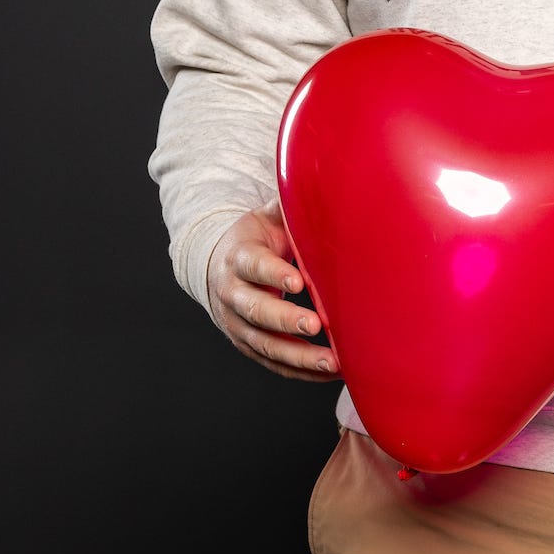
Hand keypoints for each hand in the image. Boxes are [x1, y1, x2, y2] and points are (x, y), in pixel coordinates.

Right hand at [207, 201, 334, 379]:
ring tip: (332, 363)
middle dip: (284, 320)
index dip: (272, 274)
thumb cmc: (258, 237)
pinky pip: (273, 362)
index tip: (298, 282)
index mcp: (238, 257)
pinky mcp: (248, 344)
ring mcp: (237, 323)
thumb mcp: (270, 216)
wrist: (221, 264)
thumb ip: (293, 206)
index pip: (253, 266)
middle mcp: (232, 294)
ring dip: (298, 356)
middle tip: (314, 326)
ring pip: (264, 344)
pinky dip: (299, 371)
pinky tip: (326, 374)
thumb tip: (326, 179)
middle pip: (254, 310)